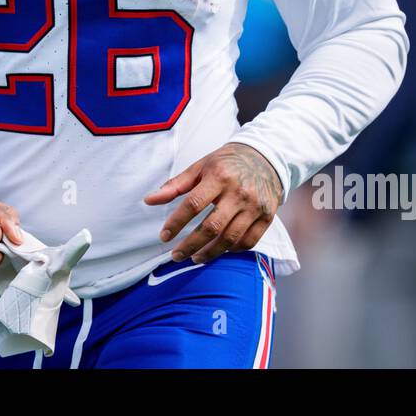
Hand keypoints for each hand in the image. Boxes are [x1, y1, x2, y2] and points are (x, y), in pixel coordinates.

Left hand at [145, 142, 283, 264]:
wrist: (266, 157)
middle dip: (190, 245)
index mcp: (219, 177)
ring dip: (210, 253)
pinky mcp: (267, 216)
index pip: (193, 204)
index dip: (176, 222)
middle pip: (212, 227)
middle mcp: (239, 193)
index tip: (164, 236)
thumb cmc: (227, 163)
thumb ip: (175, 185)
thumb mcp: (200, 166)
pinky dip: (232, 250)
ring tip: (195, 257)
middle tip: (176, 255)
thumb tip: (148, 200)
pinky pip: (248, 241)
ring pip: (230, 238)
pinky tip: (219, 250)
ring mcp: (255, 206)